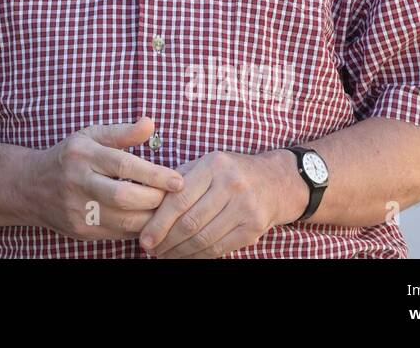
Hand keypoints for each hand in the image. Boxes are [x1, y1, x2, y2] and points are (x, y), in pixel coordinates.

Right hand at [25, 116, 184, 241]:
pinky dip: (138, 228)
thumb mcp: (91, 136)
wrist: (29, 187)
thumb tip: (150, 123)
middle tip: (175, 196)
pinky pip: (117, 233)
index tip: (178, 179)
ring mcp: (77, 210)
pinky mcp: (80, 230)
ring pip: (123, 221)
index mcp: (82, 154)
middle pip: (124, 197)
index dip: (154, 174)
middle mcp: (77, 182)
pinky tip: (149, 220)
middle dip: (155, 199)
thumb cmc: (70, 157)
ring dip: (151, 217)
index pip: (123, 165)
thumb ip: (122, 132)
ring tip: (167, 209)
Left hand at [137, 148, 300, 258]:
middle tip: (151, 249)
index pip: (179, 199)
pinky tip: (186, 256)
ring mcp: (245, 207)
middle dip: (166, 240)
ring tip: (165, 254)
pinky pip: (220, 248)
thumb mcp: (205, 164)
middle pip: (190, 222)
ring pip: (204, 238)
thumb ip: (178, 179)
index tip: (144, 238)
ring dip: (180, 252)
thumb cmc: (229, 172)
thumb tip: (146, 203)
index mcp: (213, 165)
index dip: (159, 222)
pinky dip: (199, 256)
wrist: (274, 181)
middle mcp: (231, 184)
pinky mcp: (254, 228)